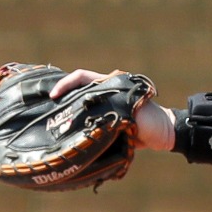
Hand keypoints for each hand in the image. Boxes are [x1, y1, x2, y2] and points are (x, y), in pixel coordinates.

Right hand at [51, 68, 174, 149]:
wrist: (166, 134)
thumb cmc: (153, 121)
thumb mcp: (134, 114)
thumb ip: (114, 111)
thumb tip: (91, 118)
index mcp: (110, 86)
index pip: (82, 77)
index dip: (65, 84)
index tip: (53, 96)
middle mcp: (105, 93)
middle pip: (76, 91)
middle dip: (60, 98)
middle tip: (45, 111)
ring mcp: (104, 107)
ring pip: (78, 106)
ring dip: (65, 113)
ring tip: (51, 124)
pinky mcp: (105, 121)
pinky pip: (85, 121)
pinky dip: (74, 125)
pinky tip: (64, 134)